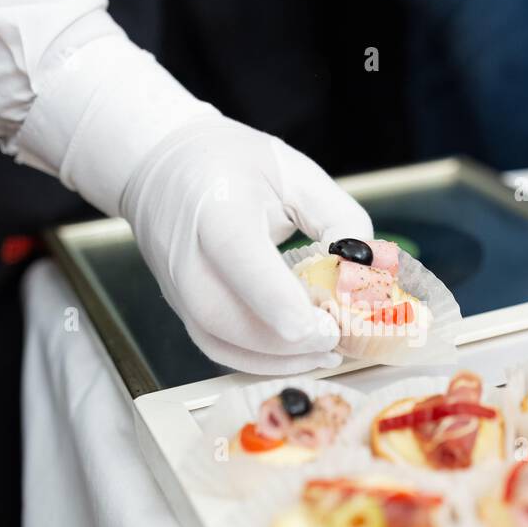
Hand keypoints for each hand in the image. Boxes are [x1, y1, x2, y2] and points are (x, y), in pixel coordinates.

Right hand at [119, 116, 373, 373]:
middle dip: (291, 341)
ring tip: (327, 350)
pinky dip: (261, 361)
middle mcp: (188, 255)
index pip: (246, 267)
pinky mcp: (181, 308)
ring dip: (280, 358)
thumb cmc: (231, 164)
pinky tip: (298, 355)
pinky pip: (217, 348)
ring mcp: (178, 287)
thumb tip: (366, 271)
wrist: (161, 165)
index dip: (290, 307)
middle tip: (338, 337)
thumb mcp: (296, 173)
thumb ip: (338, 219)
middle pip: (231, 318)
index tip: (333, 321)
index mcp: (217, 210)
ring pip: (223, 342)